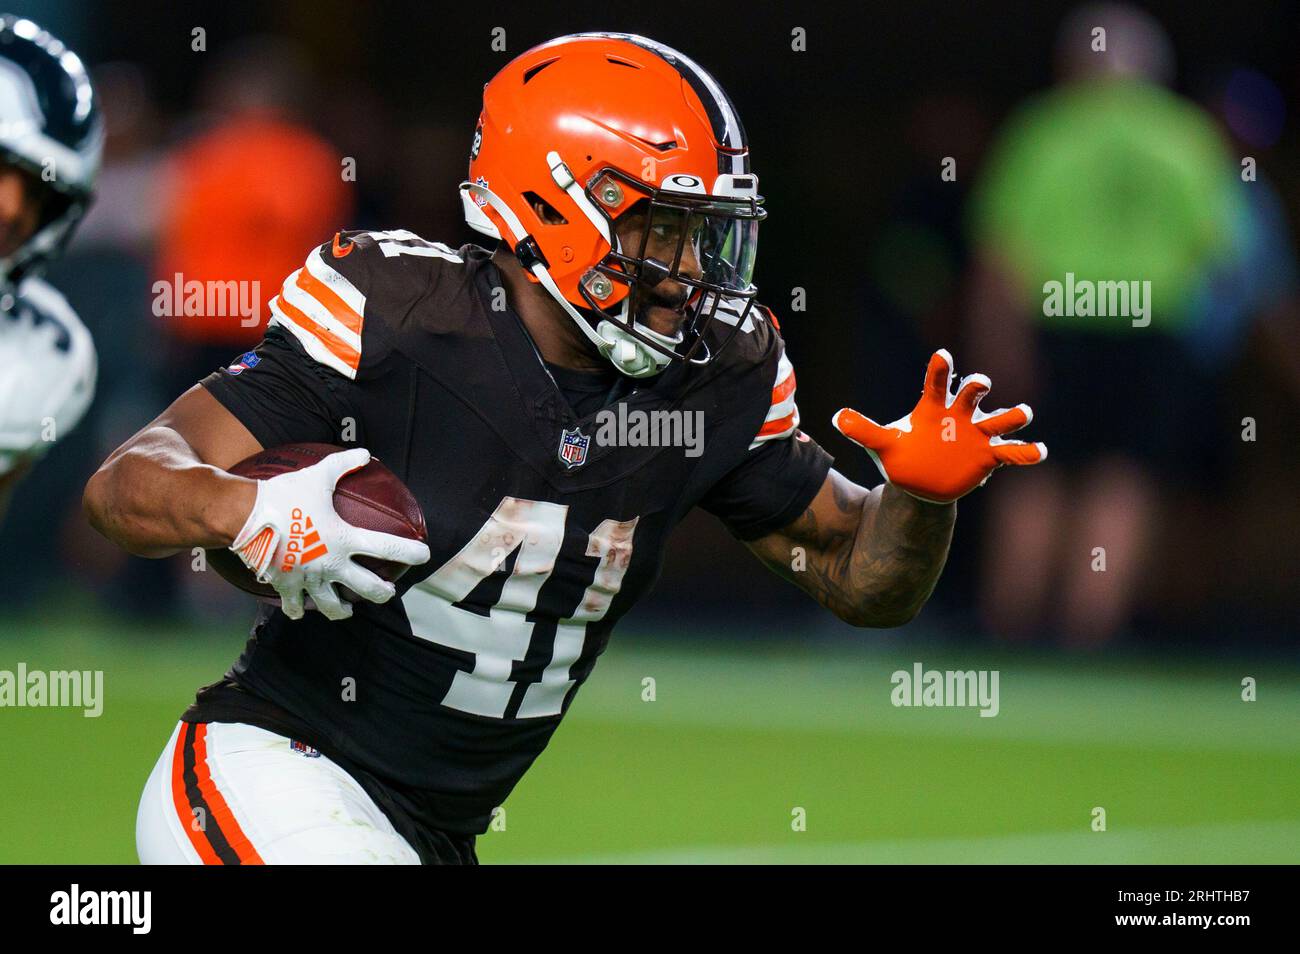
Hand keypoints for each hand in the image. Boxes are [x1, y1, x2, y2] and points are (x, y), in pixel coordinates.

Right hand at [229, 447, 429, 619]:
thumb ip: (343, 464)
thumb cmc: (284, 495)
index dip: (411, 552)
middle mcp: (332, 564)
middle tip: (389, 590)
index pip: (389, 548)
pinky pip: (295, 606)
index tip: (424, 554)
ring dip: (343, 610)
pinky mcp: (286, 585)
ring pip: (333, 606)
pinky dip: (298, 609)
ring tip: (348, 608)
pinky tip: (300, 610)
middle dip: (383, 592)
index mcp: (345, 539)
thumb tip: (364, 452)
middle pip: (369, 588)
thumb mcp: (318, 475)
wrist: (244, 517)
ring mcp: (309, 578)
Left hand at [832, 349, 1045, 503]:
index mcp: (933, 409)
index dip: (940, 369)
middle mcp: (959, 417)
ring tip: (1022, 413)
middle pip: (971, 396)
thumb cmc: (903, 455)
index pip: (937, 384)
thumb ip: (863, 430)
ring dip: (1011, 416)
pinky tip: (1039, 450)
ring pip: (998, 420)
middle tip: (980, 384)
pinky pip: (1010, 453)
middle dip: (976, 388)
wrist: (921, 482)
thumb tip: (837, 417)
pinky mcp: (988, 457)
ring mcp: (977, 436)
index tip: (941, 354)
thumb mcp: (882, 445)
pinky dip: (1025, 451)